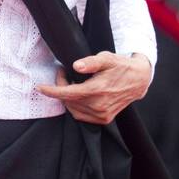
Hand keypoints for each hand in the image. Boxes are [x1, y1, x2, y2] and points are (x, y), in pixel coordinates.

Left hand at [36, 51, 151, 123]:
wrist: (139, 80)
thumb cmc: (121, 66)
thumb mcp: (107, 58)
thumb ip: (91, 62)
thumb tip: (76, 66)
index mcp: (98, 90)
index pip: (68, 93)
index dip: (52, 91)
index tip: (39, 87)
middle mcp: (99, 105)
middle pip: (68, 100)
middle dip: (61, 88)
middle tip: (64, 73)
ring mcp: (102, 115)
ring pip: (73, 109)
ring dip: (68, 98)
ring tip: (72, 84)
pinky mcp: (104, 119)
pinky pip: (81, 116)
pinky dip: (75, 107)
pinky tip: (79, 96)